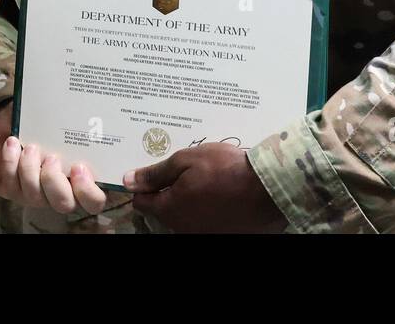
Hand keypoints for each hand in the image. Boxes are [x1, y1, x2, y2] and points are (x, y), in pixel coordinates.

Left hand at [0, 104, 105, 215]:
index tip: (79, 167)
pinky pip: (11, 184)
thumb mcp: (64, 123)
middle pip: (64, 203)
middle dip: (54, 180)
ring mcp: (35, 195)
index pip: (94, 201)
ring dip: (30, 169)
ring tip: (30, 148)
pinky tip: (12, 144)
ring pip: (35, 196)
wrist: (15, 120)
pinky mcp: (12, 190)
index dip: (88, 191)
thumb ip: (79, 127)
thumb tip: (89, 118)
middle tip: (51, 158)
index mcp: (81, 180)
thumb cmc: (48, 122)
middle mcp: (60, 193)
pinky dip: (10, 162)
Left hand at [124, 144, 285, 232]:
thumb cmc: (223, 168)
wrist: (265, 189)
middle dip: (167, 191)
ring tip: (202, 178)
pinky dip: (204, 207)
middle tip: (183, 170)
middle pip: (163, 210)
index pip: (142, 202)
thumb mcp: (186, 161)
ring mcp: (202, 233)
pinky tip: (216, 191)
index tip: (153, 172)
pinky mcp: (220, 234)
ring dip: (187, 199)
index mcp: (170, 209)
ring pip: (183, 216)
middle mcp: (182, 228)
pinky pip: (202, 220)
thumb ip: (156, 173)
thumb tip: (128, 181)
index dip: (144, 185)